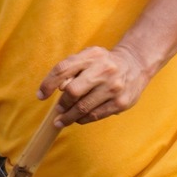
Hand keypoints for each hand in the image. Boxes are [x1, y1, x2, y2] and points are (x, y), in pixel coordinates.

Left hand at [38, 45, 153, 124]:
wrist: (136, 64)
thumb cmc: (103, 63)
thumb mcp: (88, 57)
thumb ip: (71, 69)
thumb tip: (58, 89)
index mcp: (92, 56)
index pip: (62, 69)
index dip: (48, 84)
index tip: (41, 96)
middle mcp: (104, 70)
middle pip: (72, 92)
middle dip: (62, 104)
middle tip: (58, 110)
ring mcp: (114, 87)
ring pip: (83, 108)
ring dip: (69, 117)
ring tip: (62, 120)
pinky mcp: (121, 102)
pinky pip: (94, 116)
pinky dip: (82, 119)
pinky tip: (79, 119)